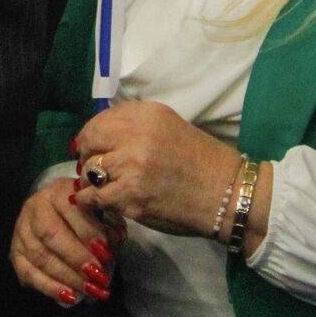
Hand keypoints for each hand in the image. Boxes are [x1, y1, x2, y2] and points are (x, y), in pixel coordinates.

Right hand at [11, 164, 119, 306]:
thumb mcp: (101, 212)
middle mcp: (34, 208)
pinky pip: (28, 273)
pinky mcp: (15, 252)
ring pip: (39, 256)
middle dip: (76, 258)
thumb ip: (109, 224)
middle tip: (99, 277)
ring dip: (67, 277)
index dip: (87, 232)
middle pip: (49, 234)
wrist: (57, 213)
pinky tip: (70, 297)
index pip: (69, 210)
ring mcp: (21, 231)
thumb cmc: (85, 214)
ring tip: (91, 290)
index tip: (106, 253)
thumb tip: (113, 242)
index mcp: (57, 192)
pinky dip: (49, 287)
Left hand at [75, 101, 237, 238]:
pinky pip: (94, 196)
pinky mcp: (130, 198)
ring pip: (89, 170)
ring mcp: (131, 168)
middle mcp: (136, 137)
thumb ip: (135, 126)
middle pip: (89, 141)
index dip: (93, 135)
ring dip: (91, 179)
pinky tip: (97, 201)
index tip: (94, 146)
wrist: (229, 194)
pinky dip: (91, 200)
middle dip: (87, 154)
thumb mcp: (168, 127)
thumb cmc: (202, 161)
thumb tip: (100, 135)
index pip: (100, 119)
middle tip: (94, 166)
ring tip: (101, 185)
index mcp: (147, 115)